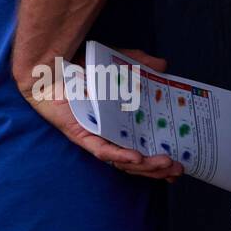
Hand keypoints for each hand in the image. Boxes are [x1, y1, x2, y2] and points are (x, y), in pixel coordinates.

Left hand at [17, 46, 184, 182]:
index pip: (143, 146)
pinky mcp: (81, 136)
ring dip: (146, 166)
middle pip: (136, 161)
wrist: (49, 67)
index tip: (181, 161)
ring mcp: (95, 137)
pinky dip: (120, 157)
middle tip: (178, 167)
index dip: (160, 157)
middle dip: (159, 167)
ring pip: (122, 162)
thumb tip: (163, 64)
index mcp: (118, 123)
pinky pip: (102, 150)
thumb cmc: (77, 68)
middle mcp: (108, 134)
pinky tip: (137, 158)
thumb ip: (137, 63)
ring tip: (166, 164)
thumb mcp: (114, 63)